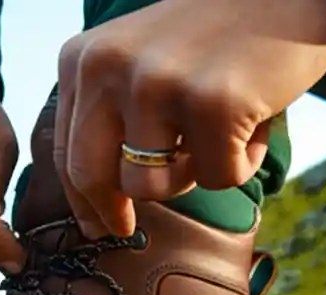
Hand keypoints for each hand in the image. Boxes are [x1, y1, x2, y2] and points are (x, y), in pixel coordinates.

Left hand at [54, 0, 325, 236]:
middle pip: (93, 176)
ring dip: (190, 179)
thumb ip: (112, 109)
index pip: (67, 150)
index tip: (94, 225)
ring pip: (152, 186)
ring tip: (219, 139)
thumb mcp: (141, 57)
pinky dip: (244, 162)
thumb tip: (96, 197)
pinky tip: (258, 120)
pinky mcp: (212, 104)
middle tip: (127, 230)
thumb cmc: (220, 32)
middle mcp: (109, 68)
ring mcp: (158, 84)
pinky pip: (218, 178)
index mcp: (84, 58)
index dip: (81, 198)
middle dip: (112, 213)